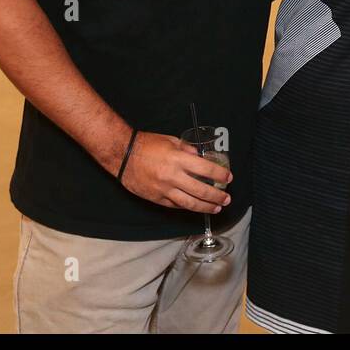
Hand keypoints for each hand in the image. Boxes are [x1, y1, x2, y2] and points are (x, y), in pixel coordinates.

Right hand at [118, 132, 232, 213]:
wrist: (121, 155)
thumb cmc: (146, 144)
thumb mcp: (171, 141)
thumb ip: (188, 150)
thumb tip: (201, 157)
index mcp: (178, 160)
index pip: (206, 170)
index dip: (220, 175)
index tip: (228, 177)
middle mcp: (172, 176)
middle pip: (200, 190)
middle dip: (217, 196)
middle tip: (227, 198)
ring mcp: (163, 190)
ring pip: (189, 203)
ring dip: (205, 207)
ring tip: (217, 208)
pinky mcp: (155, 198)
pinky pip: (175, 206)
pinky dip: (187, 207)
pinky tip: (196, 207)